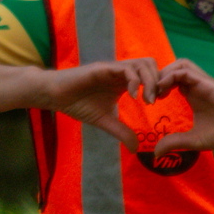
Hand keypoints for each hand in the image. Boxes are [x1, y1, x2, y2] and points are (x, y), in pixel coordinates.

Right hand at [37, 59, 164, 151]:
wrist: (55, 96)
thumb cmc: (77, 104)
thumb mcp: (105, 121)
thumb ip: (121, 132)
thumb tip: (136, 149)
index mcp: (123, 81)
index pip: (150, 74)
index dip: (158, 86)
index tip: (157, 104)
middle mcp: (121, 72)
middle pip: (151, 65)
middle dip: (158, 82)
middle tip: (154, 102)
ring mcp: (114, 68)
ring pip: (143, 64)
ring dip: (150, 81)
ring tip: (146, 100)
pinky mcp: (104, 68)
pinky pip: (126, 69)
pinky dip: (135, 81)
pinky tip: (132, 97)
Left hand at [152, 59, 213, 155]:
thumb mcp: (192, 140)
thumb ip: (174, 142)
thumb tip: (155, 153)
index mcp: (192, 94)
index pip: (171, 80)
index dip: (157, 86)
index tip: (149, 102)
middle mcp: (196, 85)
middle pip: (172, 68)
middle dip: (157, 77)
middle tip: (149, 95)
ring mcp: (201, 82)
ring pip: (179, 64)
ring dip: (163, 74)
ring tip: (156, 92)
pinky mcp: (207, 82)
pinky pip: (185, 70)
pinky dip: (170, 76)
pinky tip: (163, 91)